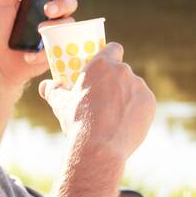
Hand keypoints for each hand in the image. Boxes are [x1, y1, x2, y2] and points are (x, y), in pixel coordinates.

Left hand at [0, 0, 78, 87]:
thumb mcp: (1, 5)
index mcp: (39, 1)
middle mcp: (50, 16)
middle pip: (70, 3)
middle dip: (63, 4)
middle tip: (48, 10)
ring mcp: (55, 34)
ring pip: (71, 24)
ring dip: (56, 26)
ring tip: (39, 32)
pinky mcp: (56, 52)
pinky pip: (61, 47)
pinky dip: (44, 51)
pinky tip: (29, 55)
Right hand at [39, 43, 155, 163]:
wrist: (100, 147)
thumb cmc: (78, 123)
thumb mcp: (60, 105)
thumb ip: (54, 91)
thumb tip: (45, 86)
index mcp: (102, 64)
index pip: (113, 49)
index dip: (111, 56)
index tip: (107, 68)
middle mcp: (122, 70)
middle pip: (122, 71)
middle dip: (116, 83)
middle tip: (106, 100)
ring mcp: (138, 86)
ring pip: (134, 88)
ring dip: (127, 97)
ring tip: (115, 117)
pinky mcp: (149, 102)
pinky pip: (144, 103)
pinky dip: (137, 110)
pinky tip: (126, 123)